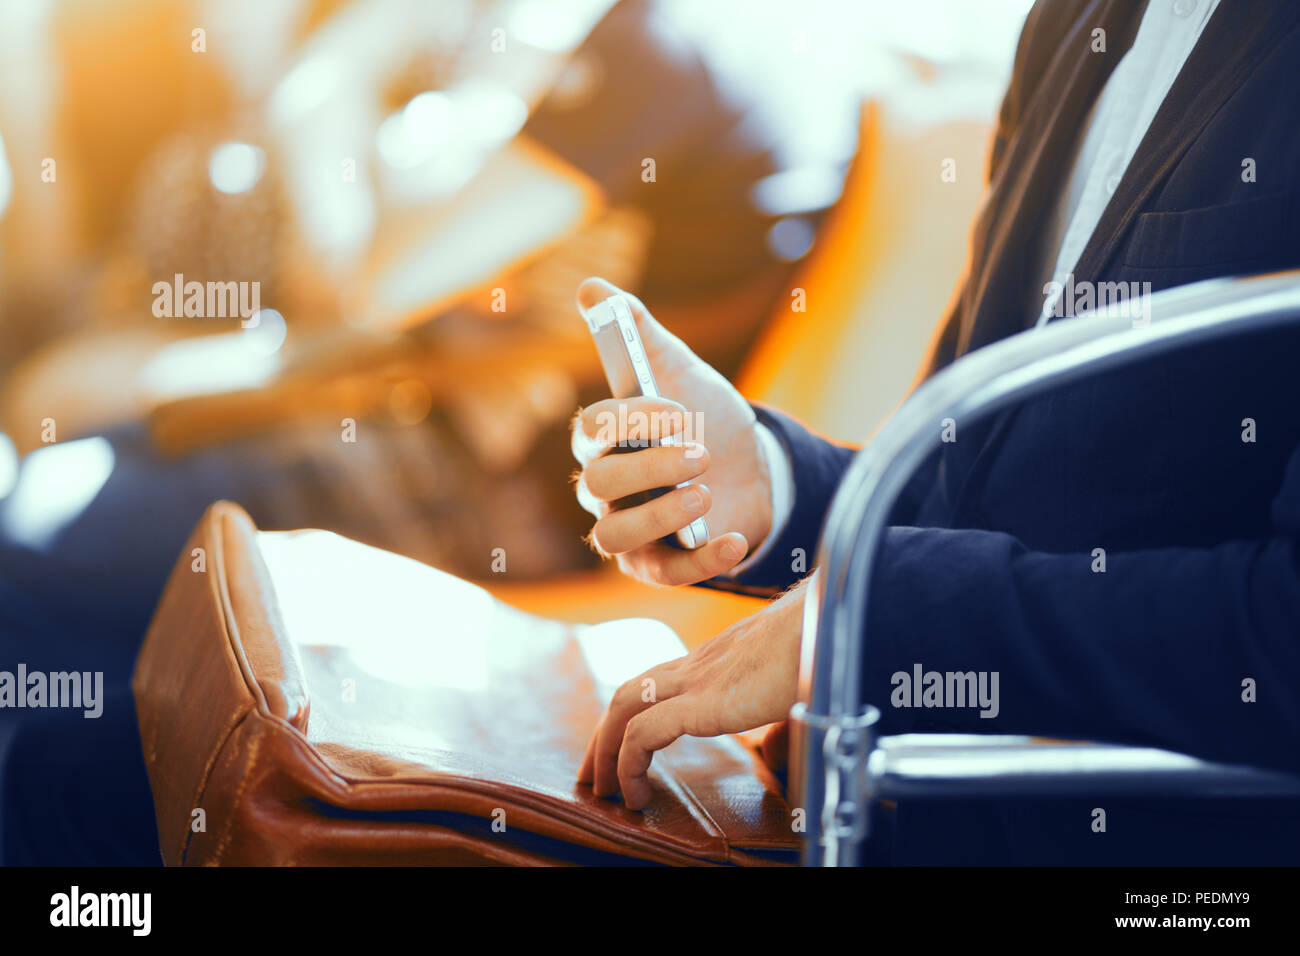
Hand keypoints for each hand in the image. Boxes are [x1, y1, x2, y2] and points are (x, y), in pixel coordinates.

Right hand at [571, 277, 772, 585]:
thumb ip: (637, 331)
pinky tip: (734, 538)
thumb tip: (592, 288)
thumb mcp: (679, 368)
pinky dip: (700, 560)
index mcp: (602, 438)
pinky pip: (663, 573)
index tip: (680, 411)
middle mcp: (603, 487)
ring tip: (705, 494)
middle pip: (597, 484)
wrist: (751, 466)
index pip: (591, 431)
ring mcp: (626, 529)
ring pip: (613, 537)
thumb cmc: (704, 415)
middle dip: (649, 468)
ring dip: (660, 516)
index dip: (631, 421)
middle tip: (701, 453)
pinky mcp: (656, 565)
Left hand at [577, 582, 805, 808]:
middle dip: (602, 735)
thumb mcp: (790, 692)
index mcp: (714, 661)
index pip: (654, 683)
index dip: (628, 716)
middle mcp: (696, 666)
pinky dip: (628, 763)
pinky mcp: (702, 701)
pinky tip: (636, 792)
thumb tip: (772, 755)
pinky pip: (643, 733)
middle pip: (627, 693)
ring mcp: (695, 680)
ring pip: (623, 708)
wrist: (832, 626)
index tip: (619, 750)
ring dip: (604, 750)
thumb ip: (774, 722)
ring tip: (604, 791)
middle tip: (593, 776)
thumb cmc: (822, 651)